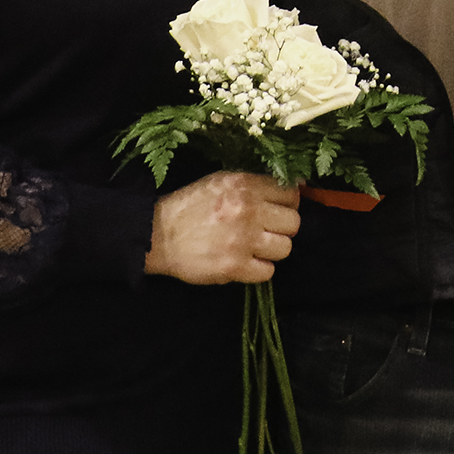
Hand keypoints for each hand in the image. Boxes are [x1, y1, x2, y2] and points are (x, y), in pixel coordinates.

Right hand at [145, 171, 300, 285]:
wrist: (157, 235)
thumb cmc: (190, 206)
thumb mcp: (221, 181)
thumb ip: (255, 184)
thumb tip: (296, 186)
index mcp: (245, 185)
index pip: (290, 194)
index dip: (287, 204)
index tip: (278, 210)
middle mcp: (248, 210)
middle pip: (293, 223)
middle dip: (282, 228)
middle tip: (266, 231)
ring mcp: (243, 240)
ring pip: (285, 248)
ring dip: (272, 250)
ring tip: (254, 247)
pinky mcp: (235, 267)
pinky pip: (268, 272)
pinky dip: (259, 269)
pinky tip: (245, 262)